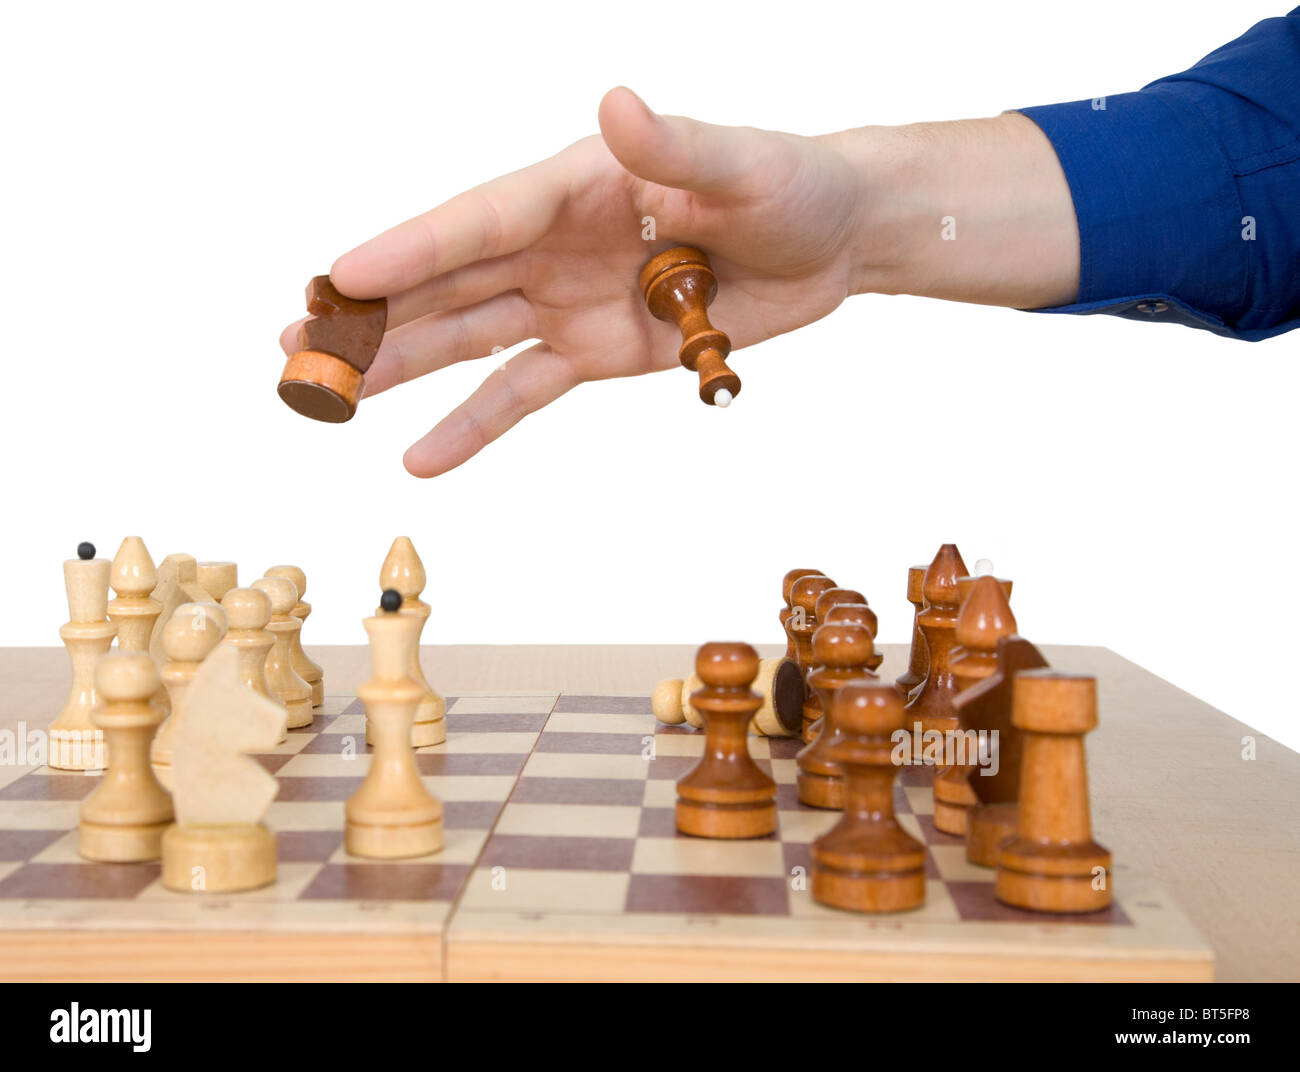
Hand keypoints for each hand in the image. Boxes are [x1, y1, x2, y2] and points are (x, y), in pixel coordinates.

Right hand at [280, 87, 873, 476]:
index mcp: (576, 186)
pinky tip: (421, 454)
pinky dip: (473, 425)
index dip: (411, 251)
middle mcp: (555, 244)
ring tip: (330, 392)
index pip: (480, 221)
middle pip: (450, 284)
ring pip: (468, 338)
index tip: (339, 275)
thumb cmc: (791, 184)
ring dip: (400, 366)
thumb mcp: (744, 167)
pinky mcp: (596, 352)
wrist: (832, 241)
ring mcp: (569, 301)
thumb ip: (676, 150)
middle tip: (297, 343)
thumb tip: (615, 106)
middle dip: (376, 316)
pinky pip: (522, 392)